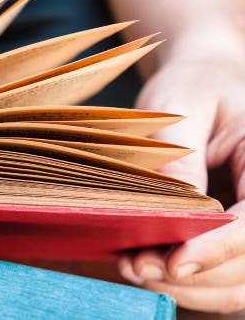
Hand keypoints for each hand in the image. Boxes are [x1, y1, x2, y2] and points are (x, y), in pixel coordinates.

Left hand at [118, 54, 244, 312]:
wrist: (206, 82)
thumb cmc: (195, 86)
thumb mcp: (180, 106)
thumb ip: (179, 156)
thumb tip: (171, 208)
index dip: (217, 248)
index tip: (174, 262)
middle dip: (193, 274)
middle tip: (135, 265)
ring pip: (240, 281)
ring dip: (188, 286)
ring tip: (134, 267)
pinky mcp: (241, 235)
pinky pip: (226, 277)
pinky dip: (189, 282)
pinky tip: (147, 266)